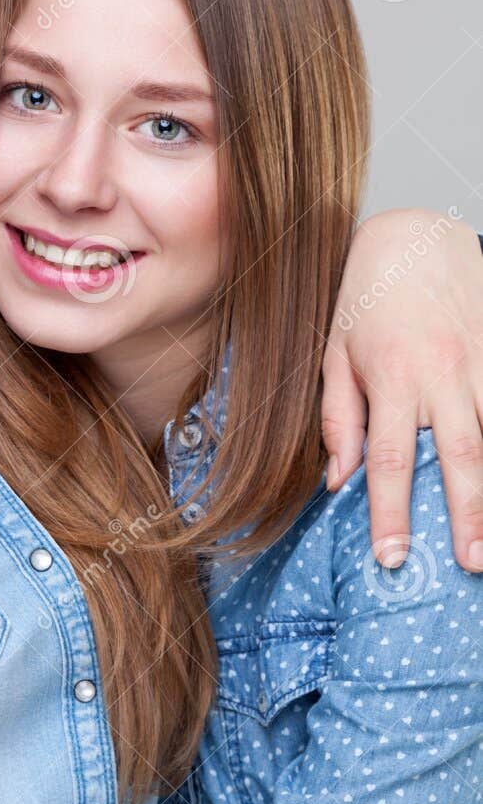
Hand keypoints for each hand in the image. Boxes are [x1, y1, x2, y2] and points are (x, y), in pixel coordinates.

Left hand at [323, 209, 482, 570]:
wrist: (416, 239)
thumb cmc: (366, 301)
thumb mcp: (334, 355)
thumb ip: (338, 419)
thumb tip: (337, 481)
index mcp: (392, 378)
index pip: (390, 459)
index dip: (391, 512)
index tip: (393, 558)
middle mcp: (442, 375)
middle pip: (460, 456)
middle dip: (468, 514)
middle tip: (470, 564)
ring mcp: (479, 366)